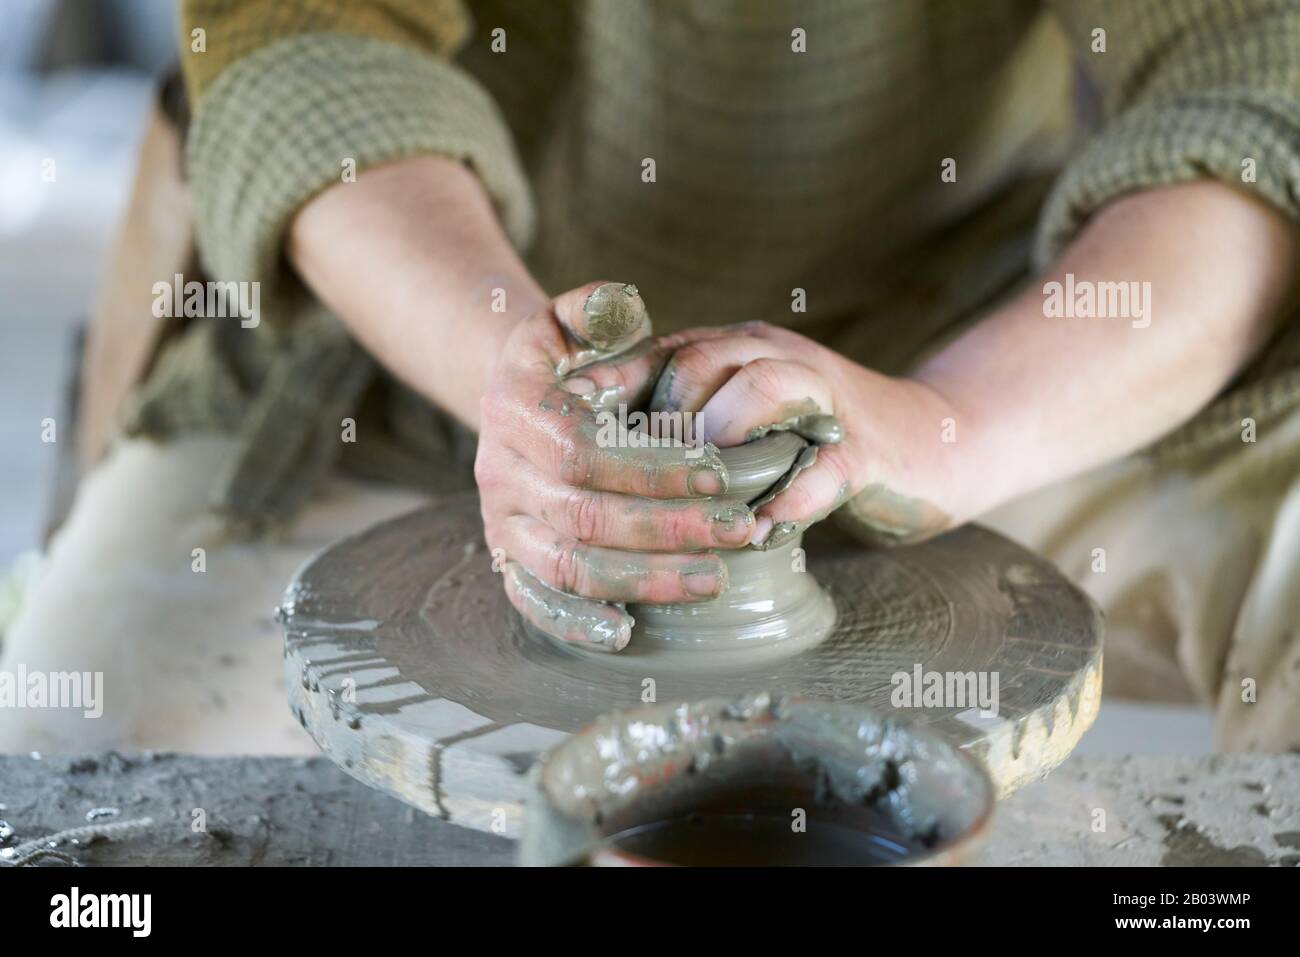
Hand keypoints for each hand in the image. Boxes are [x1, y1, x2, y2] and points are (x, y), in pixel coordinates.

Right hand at [475, 282, 758, 652]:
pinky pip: (538, 603)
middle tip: (739, 529)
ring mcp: (501, 525)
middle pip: (585, 515)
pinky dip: (580, 623)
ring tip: (716, 576)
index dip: (654, 466)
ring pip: (570, 566)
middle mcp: (498, 473)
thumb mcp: (562, 323)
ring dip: (646, 579)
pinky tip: (631, 633)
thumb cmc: (560, 370)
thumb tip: (623, 305)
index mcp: (514, 411)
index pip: (584, 448)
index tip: (719, 473)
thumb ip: (593, 310)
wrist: (511, 415)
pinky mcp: (508, 563)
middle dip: (669, 527)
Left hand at [573, 320, 970, 548]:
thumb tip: (599, 464)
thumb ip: (685, 425)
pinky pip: (822, 466)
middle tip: (608, 475)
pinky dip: (787, 498)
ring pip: (759, 390)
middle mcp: (774, 359)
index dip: (605, 385)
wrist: (933, 443)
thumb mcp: (744, 417)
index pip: (657, 351)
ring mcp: (822, 400)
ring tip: (682, 492)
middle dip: (647, 419)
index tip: (555, 420)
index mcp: (736, 351)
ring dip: (713, 439)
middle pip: (694, 363)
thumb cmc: (817, 437)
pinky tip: (756, 531)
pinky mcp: (865, 450)